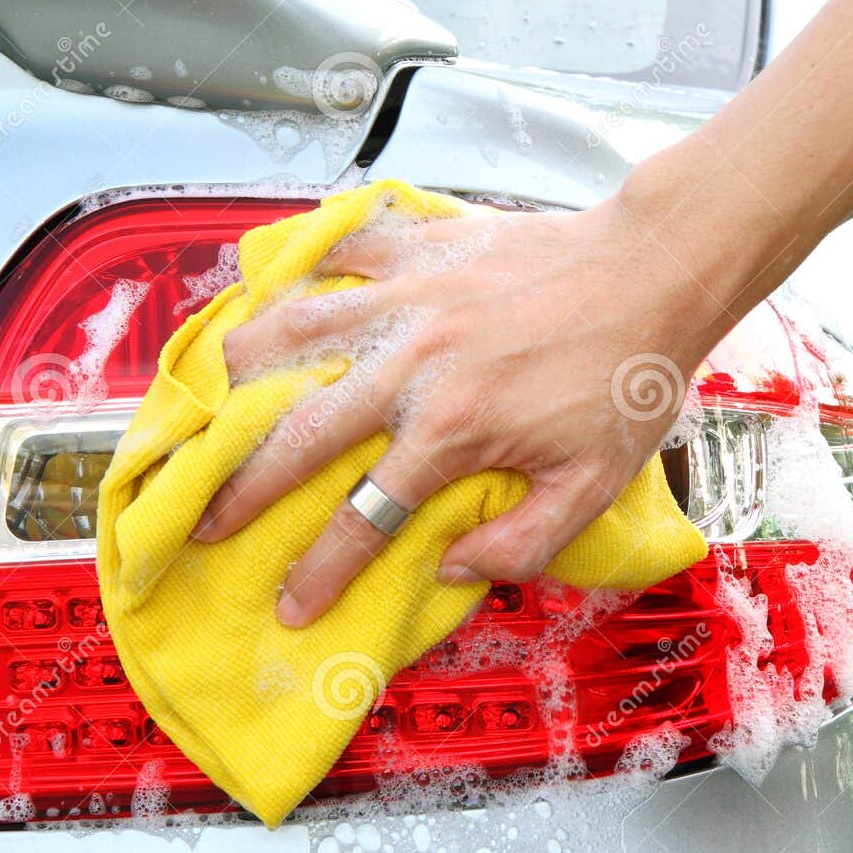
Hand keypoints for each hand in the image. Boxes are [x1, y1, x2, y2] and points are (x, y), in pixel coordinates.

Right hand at [190, 195, 734, 627]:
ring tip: (198, 401)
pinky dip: (297, 267)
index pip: (364, 517)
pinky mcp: (422, 245)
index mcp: (451, 431)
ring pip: (296, 332)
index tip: (289, 607)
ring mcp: (410, 297)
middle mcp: (413, 364)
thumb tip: (448, 569)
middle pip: (299, 433)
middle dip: (241, 487)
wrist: (655, 270)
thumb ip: (520, 542)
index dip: (320, 571)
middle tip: (202, 520)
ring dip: (239, 372)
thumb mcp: (594, 487)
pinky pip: (339, 251)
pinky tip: (264, 282)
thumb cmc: (628, 378)